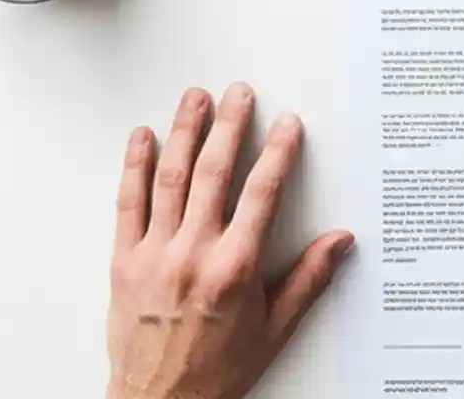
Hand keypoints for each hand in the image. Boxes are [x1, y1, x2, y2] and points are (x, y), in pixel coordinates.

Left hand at [107, 83, 354, 398]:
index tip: (287, 124)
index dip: (278, 153)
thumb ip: (308, 279)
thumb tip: (340, 241)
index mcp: (235, 269)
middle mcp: (194, 254)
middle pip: (215, 173)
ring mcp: (155, 254)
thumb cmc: (217, 370)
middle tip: (240, 93)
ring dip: (185, 131)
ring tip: (196, 98)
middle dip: (231, 126)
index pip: (262, 194)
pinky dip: (134, 166)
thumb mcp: (275, 328)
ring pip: (171, 178)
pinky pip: (128, 203)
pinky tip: (142, 137)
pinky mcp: (124, 261)